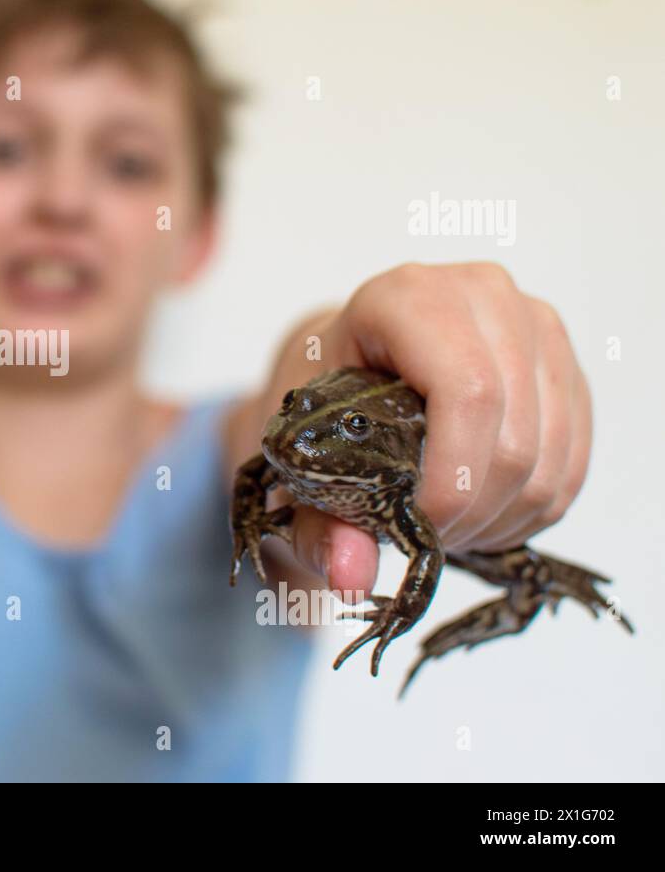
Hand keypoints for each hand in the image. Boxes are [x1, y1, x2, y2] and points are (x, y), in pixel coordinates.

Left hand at [256, 262, 590, 597]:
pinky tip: (482, 516)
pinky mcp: (563, 365)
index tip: (414, 526)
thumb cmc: (318, 402)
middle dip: (473, 512)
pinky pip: (573, 459)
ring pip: (550, 455)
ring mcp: (533, 325)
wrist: (343, 365)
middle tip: (428, 539)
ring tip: (450, 530)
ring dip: (504, 517)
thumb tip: (350, 576)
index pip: (467, 392)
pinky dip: (532, 508)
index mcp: (405, 296)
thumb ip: (318, 522)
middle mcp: (481, 295)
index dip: (452, 480)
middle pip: (513, 434)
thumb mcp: (298, 457)